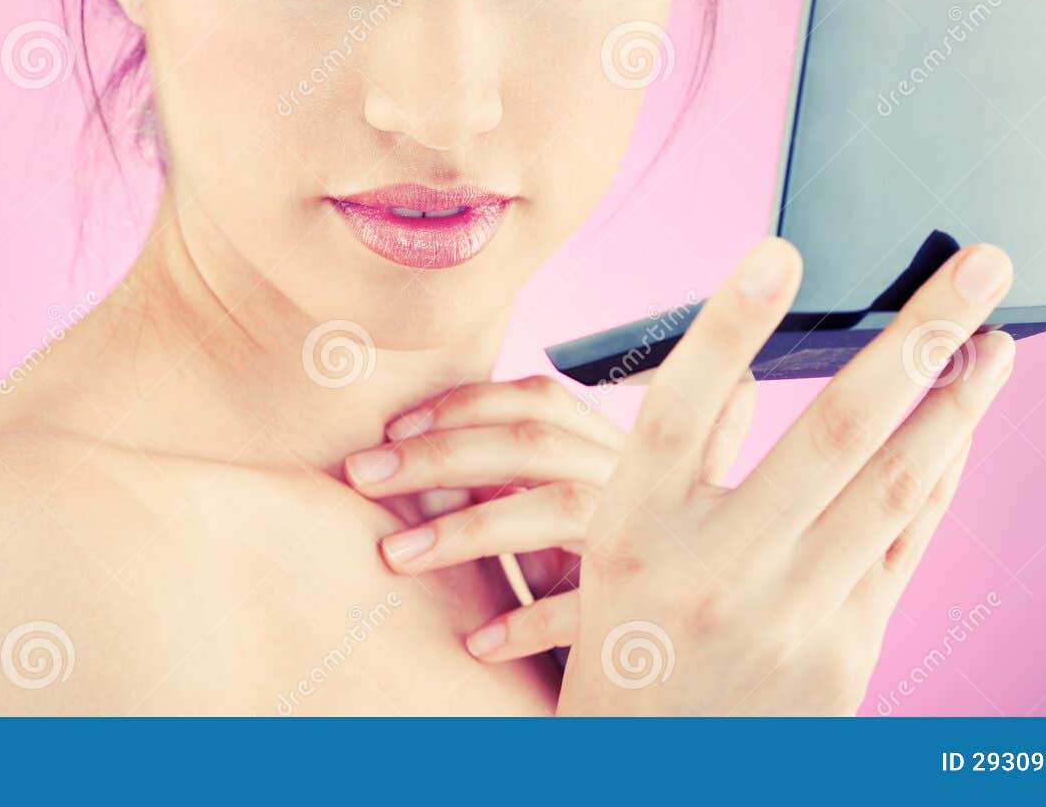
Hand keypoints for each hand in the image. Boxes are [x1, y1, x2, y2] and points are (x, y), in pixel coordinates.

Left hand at [343, 375, 630, 649]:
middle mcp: (631, 482)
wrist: (684, 647)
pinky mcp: (649, 607)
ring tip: (395, 556)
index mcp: (608, 447)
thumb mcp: (559, 516)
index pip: (539, 398)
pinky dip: (529, 620)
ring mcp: (646, 539)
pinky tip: (476, 643)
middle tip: (361, 475)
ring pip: (558, 510)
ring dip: (468, 530)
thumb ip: (512, 479)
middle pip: (534, 444)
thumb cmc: (596, 578)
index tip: (392, 427)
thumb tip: (404, 450)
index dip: (464, 404)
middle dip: (439, 454)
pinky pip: (587, 609)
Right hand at [533, 236, 1014, 714]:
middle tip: (979, 267)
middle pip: (831, 433)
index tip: (782, 249)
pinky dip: (939, 476)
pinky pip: (906, 544)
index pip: (680, 408)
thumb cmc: (634, 632)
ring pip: (897, 486)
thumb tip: (752, 362)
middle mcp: (713, 572)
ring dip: (960, 403)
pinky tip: (962, 426)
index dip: (727, 325)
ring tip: (997, 343)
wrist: (652, 777)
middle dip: (917, 338)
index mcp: (634, 531)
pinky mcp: (844, 656)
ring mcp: (788, 618)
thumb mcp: (620, 544)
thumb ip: (685, 456)